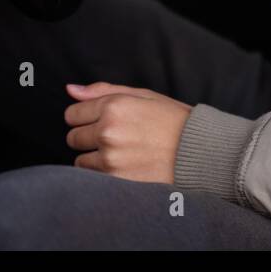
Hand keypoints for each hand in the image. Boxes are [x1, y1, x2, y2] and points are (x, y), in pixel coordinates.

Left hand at [63, 82, 193, 184]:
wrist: (200, 152)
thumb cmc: (173, 120)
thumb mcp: (142, 95)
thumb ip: (103, 91)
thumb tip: (70, 90)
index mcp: (114, 106)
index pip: (72, 114)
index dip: (86, 117)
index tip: (102, 120)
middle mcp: (108, 132)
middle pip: (73, 138)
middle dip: (89, 138)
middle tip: (116, 138)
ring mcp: (111, 158)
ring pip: (80, 162)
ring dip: (95, 159)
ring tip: (123, 154)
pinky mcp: (116, 181)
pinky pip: (93, 179)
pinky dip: (104, 175)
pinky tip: (125, 167)